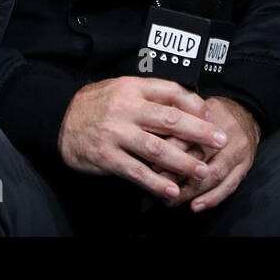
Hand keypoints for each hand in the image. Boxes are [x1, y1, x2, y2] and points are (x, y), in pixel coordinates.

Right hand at [57, 77, 229, 200]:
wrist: (59, 119)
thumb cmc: (97, 104)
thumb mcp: (122, 88)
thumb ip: (150, 94)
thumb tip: (187, 101)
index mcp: (133, 88)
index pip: (171, 92)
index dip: (195, 104)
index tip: (212, 116)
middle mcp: (127, 108)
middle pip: (170, 119)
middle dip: (199, 132)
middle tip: (221, 141)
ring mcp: (116, 133)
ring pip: (156, 148)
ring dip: (183, 162)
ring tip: (202, 172)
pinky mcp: (106, 156)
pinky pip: (136, 171)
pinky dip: (155, 182)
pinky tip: (171, 190)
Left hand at [162, 95, 260, 211]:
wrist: (247, 115)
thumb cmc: (212, 114)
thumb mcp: (195, 107)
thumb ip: (177, 117)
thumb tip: (152, 138)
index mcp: (212, 115)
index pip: (189, 134)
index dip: (169, 151)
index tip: (151, 165)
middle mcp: (227, 132)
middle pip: (202, 156)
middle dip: (177, 175)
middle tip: (159, 187)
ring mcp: (239, 151)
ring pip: (215, 175)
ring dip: (192, 191)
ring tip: (172, 201)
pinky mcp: (245, 166)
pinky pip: (229, 186)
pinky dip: (212, 199)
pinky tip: (195, 206)